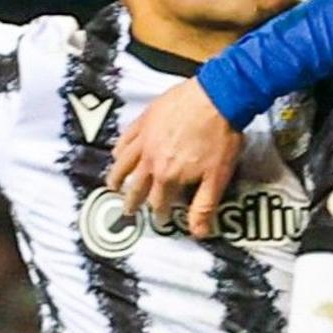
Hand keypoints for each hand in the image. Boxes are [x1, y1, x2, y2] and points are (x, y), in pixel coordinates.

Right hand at [107, 79, 243, 237]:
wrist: (216, 98)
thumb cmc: (220, 139)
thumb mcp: (217, 178)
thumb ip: (204, 206)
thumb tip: (198, 234)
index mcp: (167, 175)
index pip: (158, 201)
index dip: (159, 214)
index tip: (159, 221)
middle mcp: (149, 159)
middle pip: (136, 184)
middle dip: (132, 200)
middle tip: (127, 211)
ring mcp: (144, 138)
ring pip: (123, 161)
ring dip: (117, 176)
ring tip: (112, 186)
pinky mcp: (144, 119)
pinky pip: (125, 137)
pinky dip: (119, 148)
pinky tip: (117, 152)